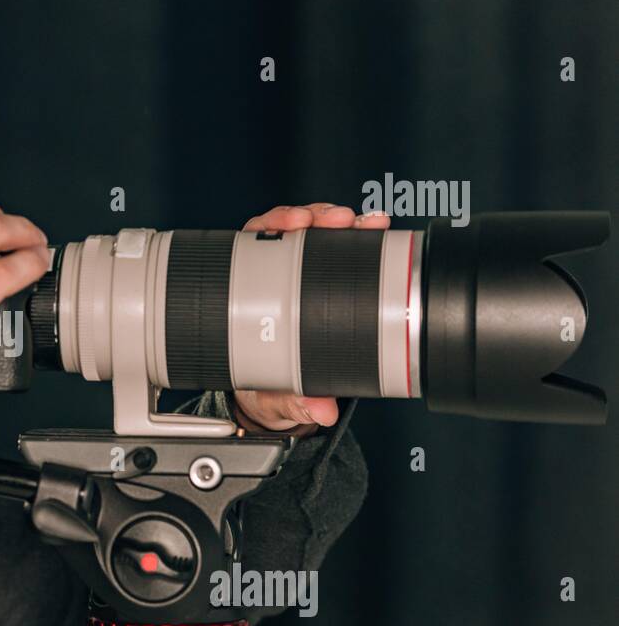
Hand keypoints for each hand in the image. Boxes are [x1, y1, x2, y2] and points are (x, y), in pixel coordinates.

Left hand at [231, 203, 390, 431]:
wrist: (278, 399)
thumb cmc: (264, 386)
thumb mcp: (275, 396)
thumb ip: (295, 403)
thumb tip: (320, 409)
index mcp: (247, 293)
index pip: (253, 243)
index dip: (272, 224)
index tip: (292, 223)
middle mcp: (271, 278)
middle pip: (290, 230)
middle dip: (317, 216)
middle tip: (339, 220)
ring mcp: (301, 277)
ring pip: (321, 236)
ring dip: (345, 223)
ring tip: (367, 224)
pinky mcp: (328, 282)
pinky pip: (343, 250)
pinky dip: (362, 237)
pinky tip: (377, 230)